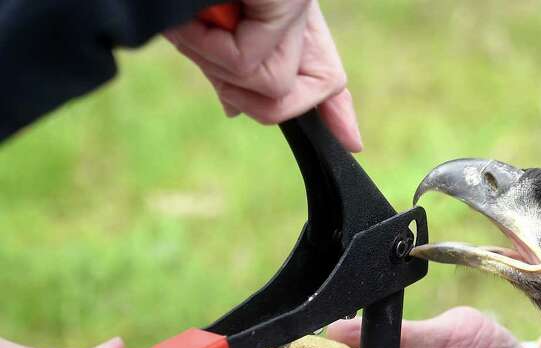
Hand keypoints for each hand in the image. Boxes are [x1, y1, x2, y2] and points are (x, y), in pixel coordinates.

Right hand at [166, 1, 361, 150]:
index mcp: (283, 11)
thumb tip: (235, 110)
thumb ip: (227, 63)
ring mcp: (293, 5)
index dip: (335, 110)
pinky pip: (251, 64)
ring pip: (269, 86)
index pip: (325, 71)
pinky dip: (208, 48)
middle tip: (201, 48)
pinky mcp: (286, 2)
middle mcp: (296, 7)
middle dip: (240, 91)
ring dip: (212, 61)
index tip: (351, 140)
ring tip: (188, 17)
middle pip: (294, 92)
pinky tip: (192, 13)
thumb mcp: (203, 22)